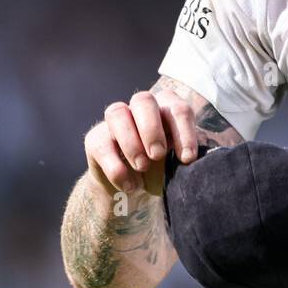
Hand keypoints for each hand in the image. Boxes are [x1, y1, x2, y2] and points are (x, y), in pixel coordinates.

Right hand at [83, 89, 198, 196]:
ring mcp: (115, 121)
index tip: (187, 159)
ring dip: (131, 142)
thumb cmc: (163, 168)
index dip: (184, 132)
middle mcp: (140, 108)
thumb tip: (191, 159)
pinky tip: (130, 185)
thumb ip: (185, 156)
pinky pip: (101, 145)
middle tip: (158, 155)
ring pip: (117, 112)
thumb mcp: (179, 162)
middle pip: (143, 100)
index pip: (178, 109)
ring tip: (142, 167)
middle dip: (151, 128)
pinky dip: (116, 168)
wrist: (132, 187)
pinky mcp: (96, 139)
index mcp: (166, 108)